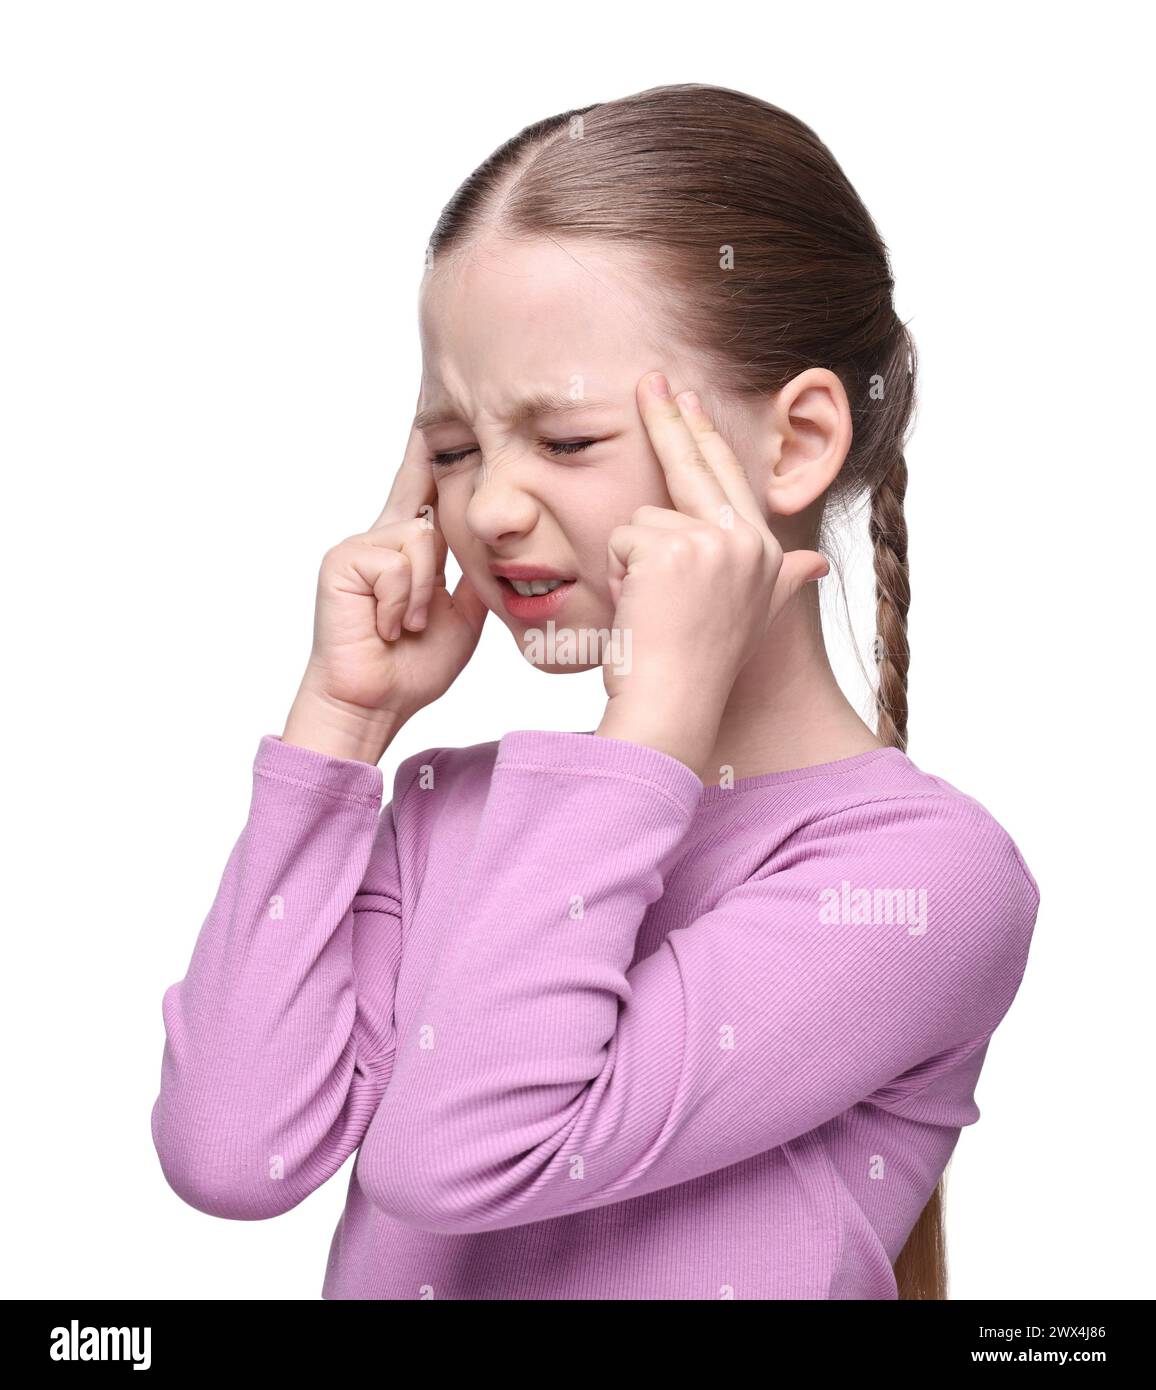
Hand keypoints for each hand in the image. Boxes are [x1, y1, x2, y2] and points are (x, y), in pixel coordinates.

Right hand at [283, 405, 488, 759]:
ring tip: (404, 625)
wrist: (376, 701)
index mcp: (407, 551)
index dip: (429, 453)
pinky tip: (385, 627)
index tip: (436, 414)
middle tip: (424, 563)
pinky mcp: (344, 560)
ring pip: (422, 538)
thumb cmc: (413, 665)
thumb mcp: (461, 613)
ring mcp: (360, 546)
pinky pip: (399, 563)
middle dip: (432, 529)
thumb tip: (496, 544)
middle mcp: (381, 539)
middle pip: (430, 506)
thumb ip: (473, 574)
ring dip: (422, 595)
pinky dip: (401, 603)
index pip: (424, 490)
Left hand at [596, 372, 827, 776]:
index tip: (689, 400)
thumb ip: (783, 583)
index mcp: (764, 553)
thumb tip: (816, 565)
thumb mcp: (750, 619)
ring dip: (629, 562)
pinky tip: (637, 607)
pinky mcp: (674, 549)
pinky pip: (622, 538)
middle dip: (669, 419)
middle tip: (649, 378)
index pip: (731, 480)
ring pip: (642, 520)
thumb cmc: (696, 668)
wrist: (672, 705)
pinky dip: (616, 572)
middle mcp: (748, 543)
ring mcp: (714, 543)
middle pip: (697, 465)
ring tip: (648, 608)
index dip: (706, 438)